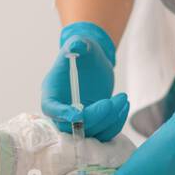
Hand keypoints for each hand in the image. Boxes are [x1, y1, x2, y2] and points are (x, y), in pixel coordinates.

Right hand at [40, 21, 129, 140]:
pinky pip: (104, 131)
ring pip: (92, 131)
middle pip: (72, 125)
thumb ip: (76, 44)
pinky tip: (124, 105)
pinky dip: (116, 122)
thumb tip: (77, 45)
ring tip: (122, 98)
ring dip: (109, 120)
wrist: (93, 59)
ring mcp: (79, 117)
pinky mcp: (94, 121)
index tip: (78, 114)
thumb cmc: (81, 49)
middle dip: (94, 117)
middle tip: (110, 102)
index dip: (61, 114)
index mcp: (52, 92)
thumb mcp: (79, 43)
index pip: (50, 108)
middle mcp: (62, 109)